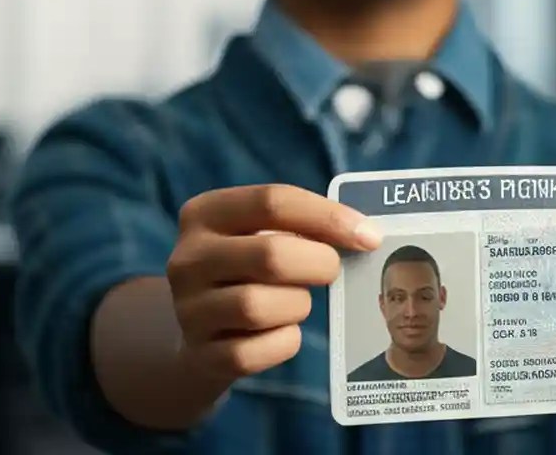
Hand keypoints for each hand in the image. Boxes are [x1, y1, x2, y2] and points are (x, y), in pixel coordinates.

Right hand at [167, 185, 381, 384]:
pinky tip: (281, 332)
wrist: (199, 333)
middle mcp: (187, 259)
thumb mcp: (259, 234)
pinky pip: (258, 351)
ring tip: (295, 302)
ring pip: (260, 306)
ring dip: (296, 305)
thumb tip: (364, 234)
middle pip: (271, 255)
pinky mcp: (201, 354)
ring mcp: (188, 309)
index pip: (273, 201)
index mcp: (204, 214)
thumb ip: (302, 225)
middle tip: (331, 271)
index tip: (368, 236)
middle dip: (319, 264)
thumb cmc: (247, 270)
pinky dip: (283, 342)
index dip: (328, 216)